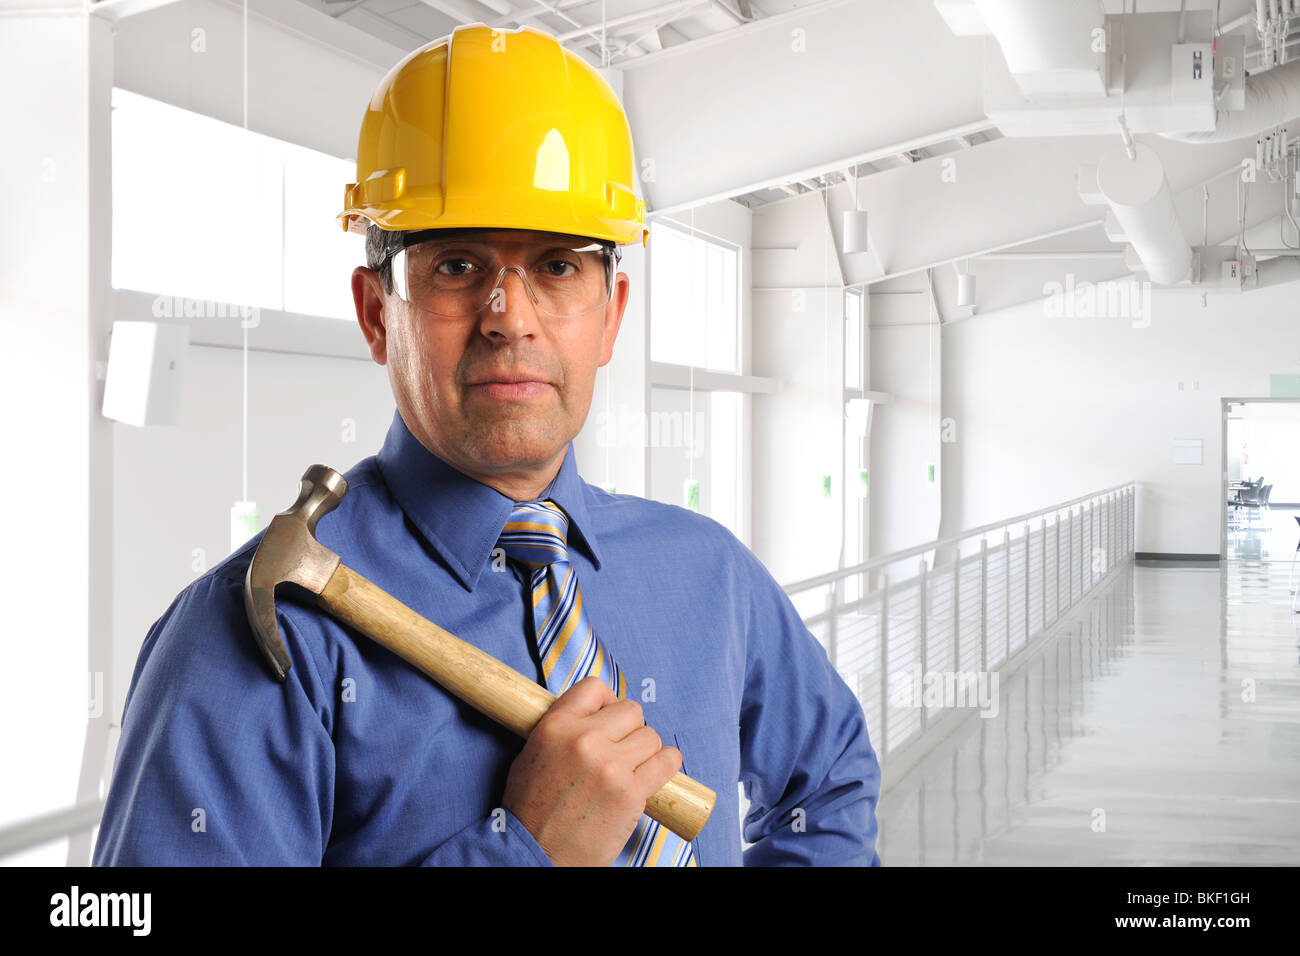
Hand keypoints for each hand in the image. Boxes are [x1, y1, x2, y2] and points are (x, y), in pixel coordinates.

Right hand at [501, 676, 681, 866]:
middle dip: (629, 730)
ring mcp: (610, 766)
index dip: (607, 702)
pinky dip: (665, 766)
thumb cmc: (530, 810)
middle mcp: (584, 740)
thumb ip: (562, 728)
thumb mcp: (532, 754)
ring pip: (651, 736)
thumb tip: (594, 715)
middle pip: (631, 711)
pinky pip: (667, 762)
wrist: (533, 855)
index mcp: (556, 726)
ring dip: (646, 752)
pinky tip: (654, 774)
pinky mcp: (631, 793)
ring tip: (632, 770)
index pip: (595, 687)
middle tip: (621, 751)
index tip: (609, 719)